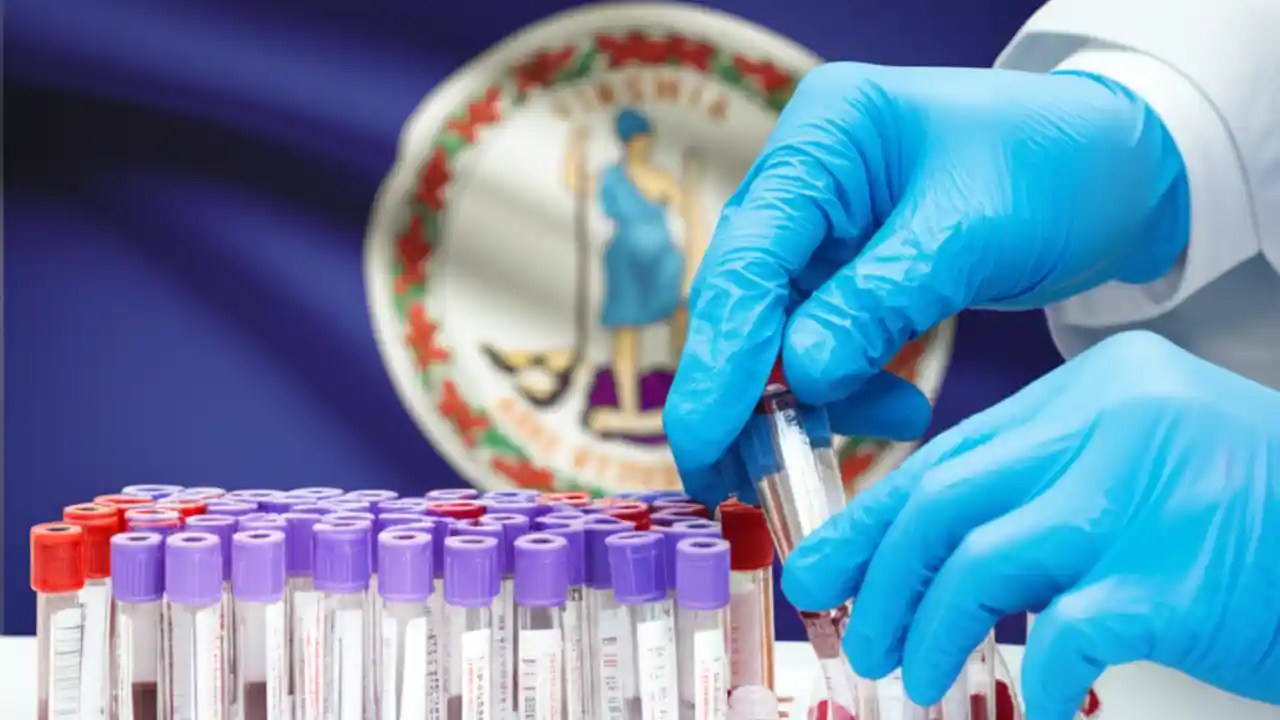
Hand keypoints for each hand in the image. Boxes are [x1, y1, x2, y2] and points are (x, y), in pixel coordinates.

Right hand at [662, 62, 1188, 504]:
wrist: (1123, 161)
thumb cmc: (1059, 165)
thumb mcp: (974, 233)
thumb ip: (879, 303)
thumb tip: (798, 380)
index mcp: (823, 137)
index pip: (747, 255)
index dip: (719, 354)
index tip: (701, 439)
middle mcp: (806, 179)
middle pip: (744, 297)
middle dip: (742, 391)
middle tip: (734, 478)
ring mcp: (823, 224)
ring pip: (775, 330)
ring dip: (797, 402)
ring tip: (825, 459)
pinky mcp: (847, 267)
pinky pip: (821, 340)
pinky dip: (844, 388)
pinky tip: (894, 412)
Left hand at [781, 331, 1279, 718]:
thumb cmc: (1259, 527)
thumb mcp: (1146, 473)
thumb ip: (1049, 489)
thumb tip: (932, 554)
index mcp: (1101, 388)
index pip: (952, 453)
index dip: (874, 518)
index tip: (825, 565)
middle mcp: (1117, 423)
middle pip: (948, 500)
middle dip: (883, 578)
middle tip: (859, 633)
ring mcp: (1145, 496)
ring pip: (980, 561)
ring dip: (930, 629)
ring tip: (915, 672)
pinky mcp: (1173, 578)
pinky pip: (1060, 635)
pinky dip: (1032, 680)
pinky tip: (1031, 706)